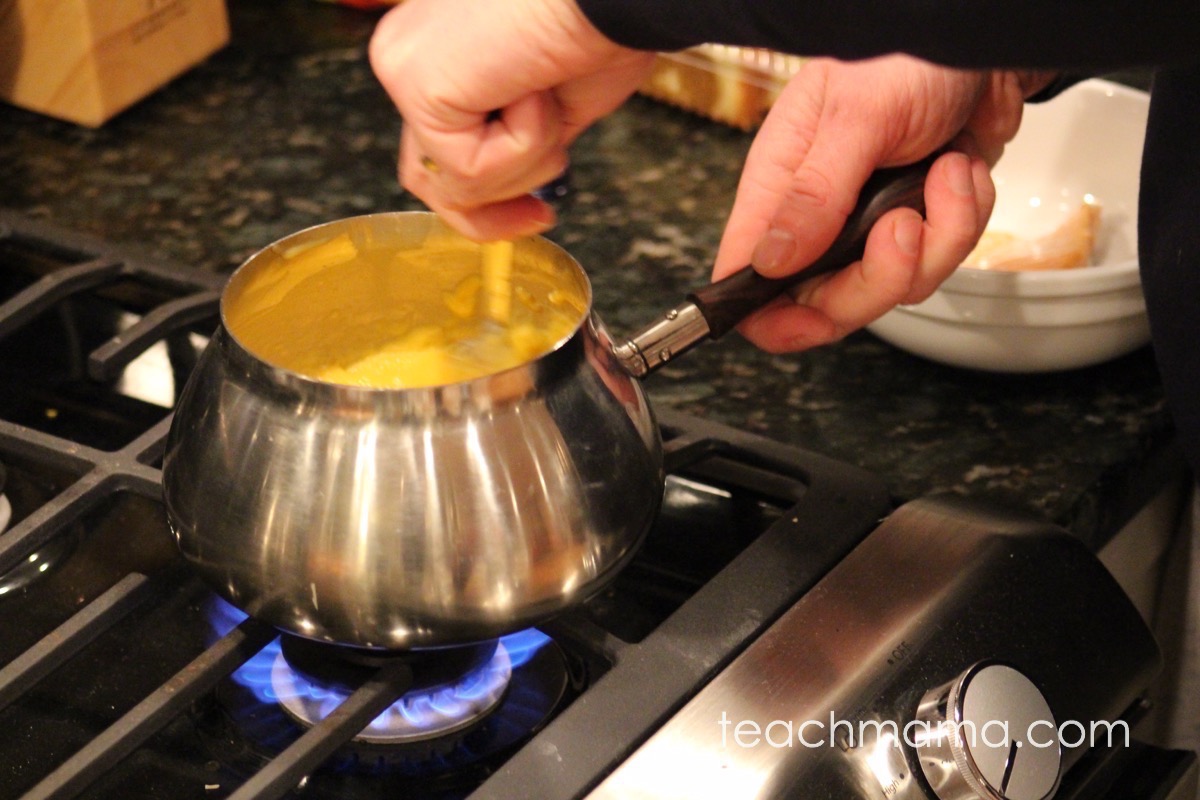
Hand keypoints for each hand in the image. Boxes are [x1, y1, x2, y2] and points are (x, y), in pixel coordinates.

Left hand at [369, 0, 655, 240]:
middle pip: (426, 177)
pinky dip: (522, 145)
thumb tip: (516, 199)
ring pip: (455, 183)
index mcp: (437, 52)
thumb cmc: (598, 26)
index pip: (435, 150)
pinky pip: (470, 171)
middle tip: (539, 216)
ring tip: (548, 100)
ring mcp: (402, 69)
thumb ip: (514, 145)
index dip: (487, 198)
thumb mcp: (551, 108)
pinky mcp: (412, 84)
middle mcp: (407, 54)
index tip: (538, 212)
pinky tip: (534, 88)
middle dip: (489, 214)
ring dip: (523, 163)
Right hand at [714, 55, 1044, 352]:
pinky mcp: (919, 223)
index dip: (771, 317)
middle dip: (880, 279)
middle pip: (826, 303)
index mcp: (778, 188)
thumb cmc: (906, 56)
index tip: (811, 321)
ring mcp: (869, 225)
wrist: (980, 42)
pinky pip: (940, 259)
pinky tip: (959, 170)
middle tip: (904, 227)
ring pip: (895, 287)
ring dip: (938, 236)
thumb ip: (814, 194)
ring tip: (944, 173)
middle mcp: (817, 216)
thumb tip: (769, 263)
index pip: (745, 277)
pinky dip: (963, 217)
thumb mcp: (856, 118)